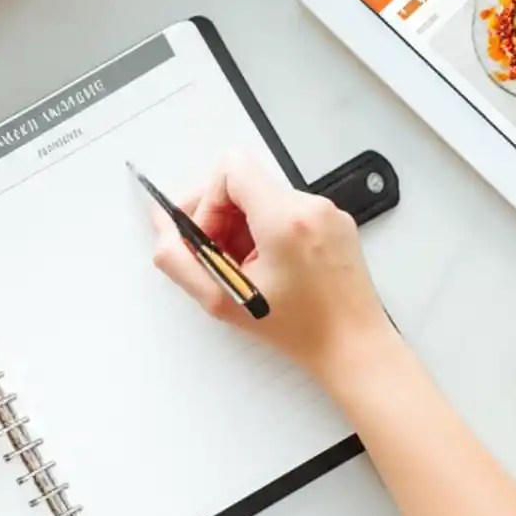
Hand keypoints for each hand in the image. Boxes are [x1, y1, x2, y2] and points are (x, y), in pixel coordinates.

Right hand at [150, 153, 395, 384]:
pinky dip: (269, 233)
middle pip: (245, 183)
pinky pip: (288, 211)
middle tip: (217, 257)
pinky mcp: (336, 223)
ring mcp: (328, 212)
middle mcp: (310, 205)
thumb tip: (161, 228)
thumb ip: (179, 261)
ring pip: (265, 198)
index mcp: (284, 218)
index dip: (207, 200)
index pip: (231, 168)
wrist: (353, 347)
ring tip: (246, 270)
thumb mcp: (223, 301)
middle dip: (221, 216)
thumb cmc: (298, 330)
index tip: (208, 237)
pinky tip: (270, 269)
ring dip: (243, 228)